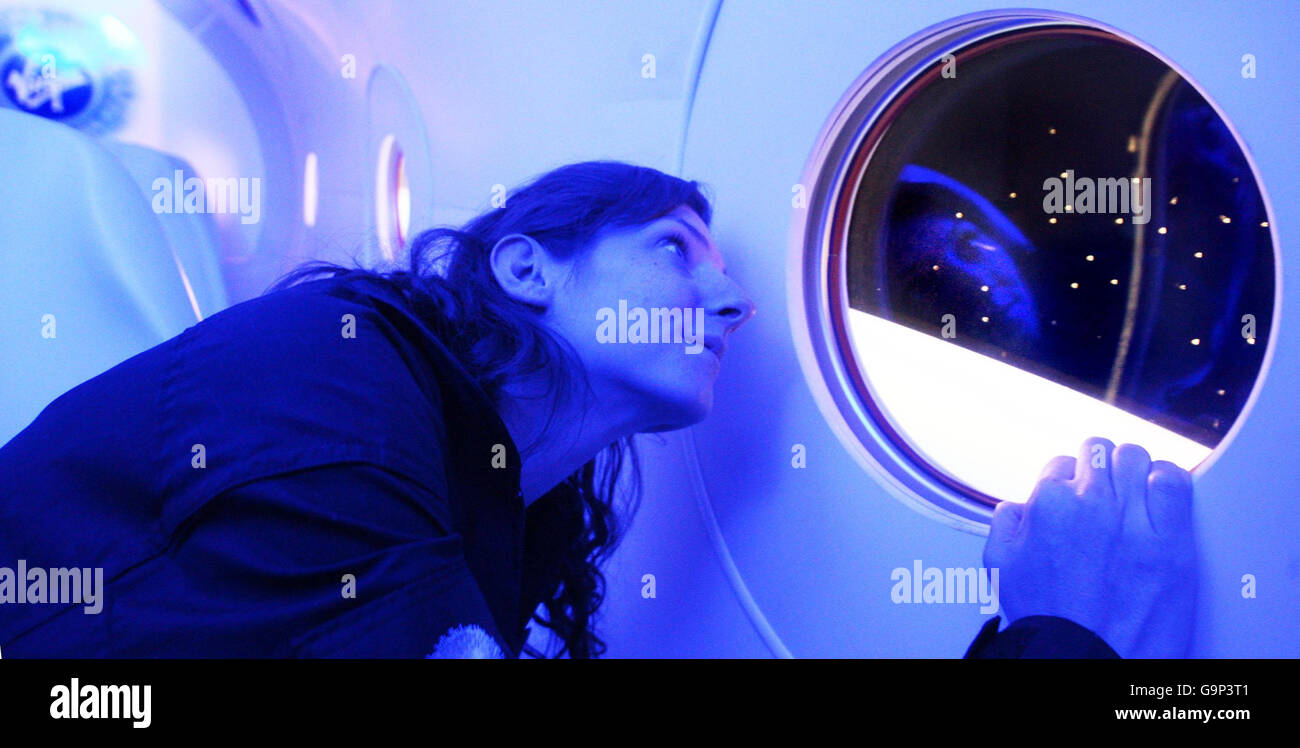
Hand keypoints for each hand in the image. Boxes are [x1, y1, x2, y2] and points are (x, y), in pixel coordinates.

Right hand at [983, 437, 1197, 657]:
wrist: (1086, 656)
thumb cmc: (1048, 618)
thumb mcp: (1001, 565)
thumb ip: (1005, 523)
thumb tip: (1018, 507)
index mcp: (1049, 504)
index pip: (1061, 463)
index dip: (1067, 482)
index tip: (1075, 499)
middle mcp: (1092, 503)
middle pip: (1099, 450)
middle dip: (1097, 469)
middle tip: (1102, 491)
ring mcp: (1134, 519)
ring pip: (1137, 457)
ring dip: (1132, 471)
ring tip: (1132, 492)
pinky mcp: (1172, 540)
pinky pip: (1175, 482)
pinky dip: (1167, 481)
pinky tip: (1159, 495)